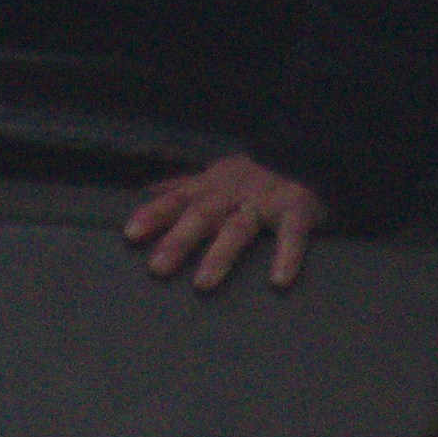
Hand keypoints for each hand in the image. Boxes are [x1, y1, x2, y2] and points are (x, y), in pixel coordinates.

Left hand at [123, 150, 329, 291]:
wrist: (307, 152)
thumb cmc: (253, 175)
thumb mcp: (216, 175)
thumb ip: (184, 185)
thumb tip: (147, 190)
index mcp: (213, 184)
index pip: (177, 198)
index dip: (154, 214)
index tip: (130, 233)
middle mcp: (234, 191)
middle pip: (203, 215)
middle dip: (179, 240)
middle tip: (157, 267)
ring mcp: (265, 199)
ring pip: (239, 227)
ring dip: (219, 255)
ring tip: (202, 284)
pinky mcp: (297, 208)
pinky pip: (292, 233)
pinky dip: (287, 255)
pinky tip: (278, 281)